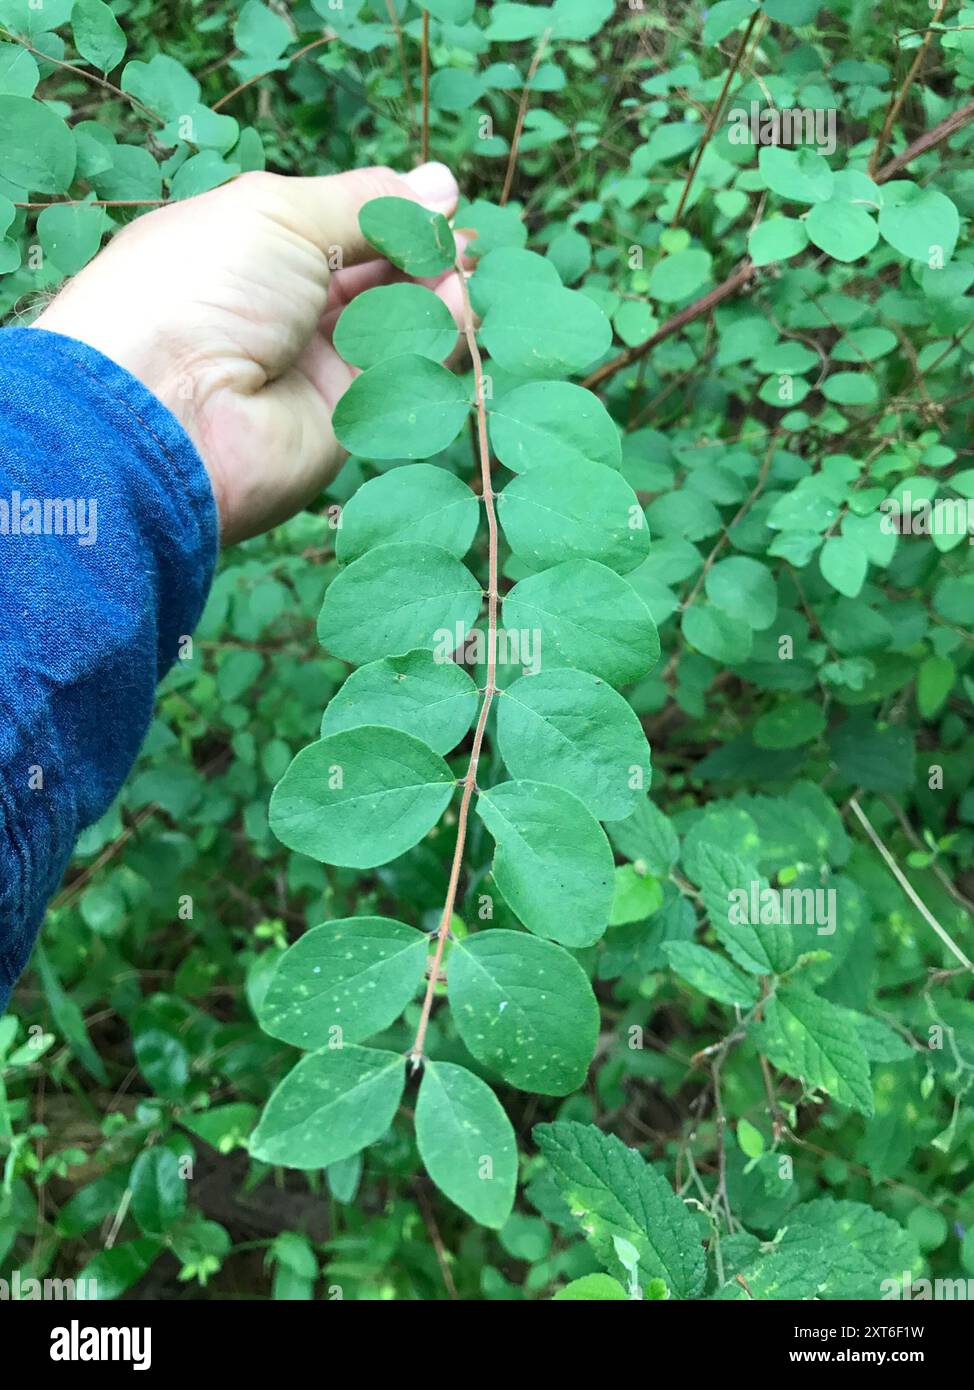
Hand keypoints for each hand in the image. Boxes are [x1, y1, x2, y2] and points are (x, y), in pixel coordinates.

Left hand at [33, 163, 461, 543]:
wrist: (167, 411)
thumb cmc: (202, 288)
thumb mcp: (281, 214)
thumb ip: (366, 203)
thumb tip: (440, 184)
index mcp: (253, 247)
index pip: (338, 225)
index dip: (391, 213)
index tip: (442, 202)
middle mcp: (283, 309)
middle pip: (373, 276)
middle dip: (421, 255)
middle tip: (462, 243)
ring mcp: (313, 367)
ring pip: (395, 326)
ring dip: (434, 296)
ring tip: (462, 274)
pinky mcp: (344, 420)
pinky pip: (400, 375)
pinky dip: (434, 344)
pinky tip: (455, 312)